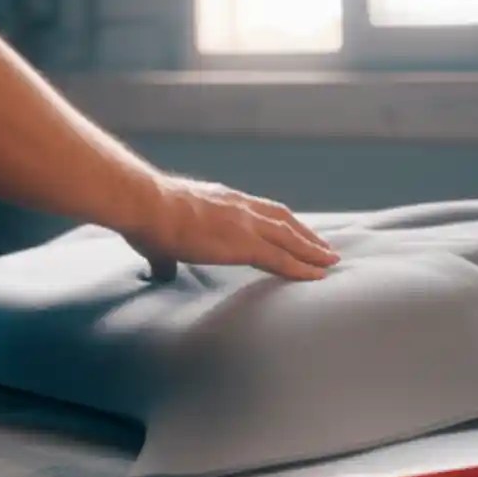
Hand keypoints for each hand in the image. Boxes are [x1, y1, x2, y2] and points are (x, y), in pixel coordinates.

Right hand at [124, 176, 339, 281]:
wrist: (147, 205)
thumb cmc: (147, 218)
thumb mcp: (158, 236)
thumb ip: (165, 255)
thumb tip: (160, 271)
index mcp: (222, 200)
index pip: (260, 210)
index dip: (280, 222)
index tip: (295, 231)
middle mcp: (240, 207)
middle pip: (283, 220)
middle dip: (306, 234)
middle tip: (324, 247)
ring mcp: (245, 224)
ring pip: (290, 238)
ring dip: (312, 250)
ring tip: (330, 261)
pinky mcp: (244, 243)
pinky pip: (282, 258)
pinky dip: (303, 267)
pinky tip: (317, 276)